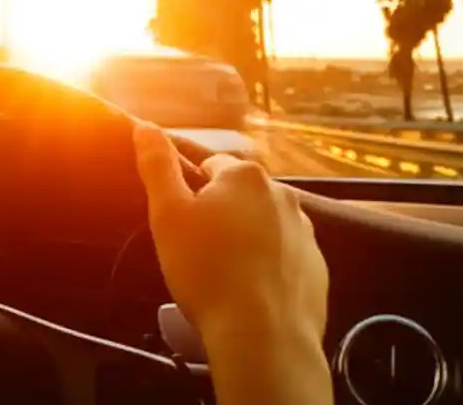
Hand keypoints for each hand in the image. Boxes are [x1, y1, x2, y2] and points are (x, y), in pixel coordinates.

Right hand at [133, 124, 331, 404]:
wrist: (263, 335)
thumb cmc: (207, 270)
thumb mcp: (169, 215)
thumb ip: (158, 167)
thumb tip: (145, 126)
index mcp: (245, 176)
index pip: (210, 167)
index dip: (190, 192)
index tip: (180, 222)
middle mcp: (282, 194)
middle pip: (241, 196)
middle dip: (221, 215)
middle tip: (197, 251)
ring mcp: (305, 232)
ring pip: (265, 226)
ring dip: (247, 240)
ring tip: (224, 275)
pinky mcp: (317, 268)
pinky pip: (286, 258)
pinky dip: (270, 267)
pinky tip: (251, 292)